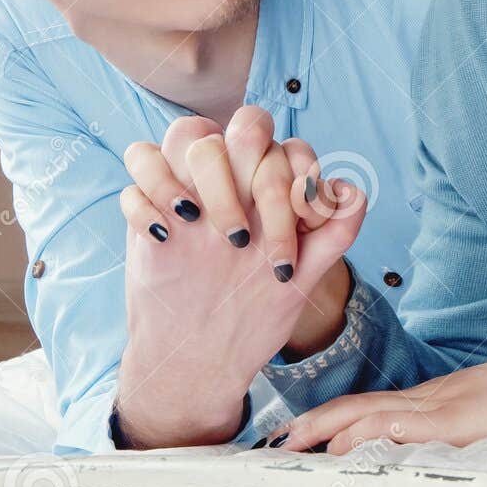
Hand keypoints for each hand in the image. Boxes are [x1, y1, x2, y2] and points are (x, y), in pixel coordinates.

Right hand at [114, 109, 365, 447]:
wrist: (200, 357)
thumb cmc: (253, 310)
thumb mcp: (301, 279)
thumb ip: (333, 234)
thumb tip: (348, 188)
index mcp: (268, 189)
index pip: (284, 147)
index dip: (291, 183)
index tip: (286, 245)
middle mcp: (230, 179)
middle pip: (239, 129)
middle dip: (244, 178)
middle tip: (240, 240)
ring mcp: (185, 190)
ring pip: (185, 133)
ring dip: (197, 176)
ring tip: (198, 226)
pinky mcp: (144, 212)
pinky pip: (137, 168)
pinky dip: (146, 198)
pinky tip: (163, 237)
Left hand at [274, 337, 486, 454]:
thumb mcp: (482, 418)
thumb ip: (450, 432)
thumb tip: (418, 452)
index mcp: (432, 399)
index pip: (369, 406)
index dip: (330, 418)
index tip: (299, 433)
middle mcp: (428, 399)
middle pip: (358, 406)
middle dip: (314, 422)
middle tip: (279, 439)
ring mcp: (441, 407)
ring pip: (371, 414)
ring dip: (329, 431)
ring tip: (297, 446)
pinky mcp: (457, 422)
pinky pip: (405, 426)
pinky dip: (371, 435)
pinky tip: (349, 445)